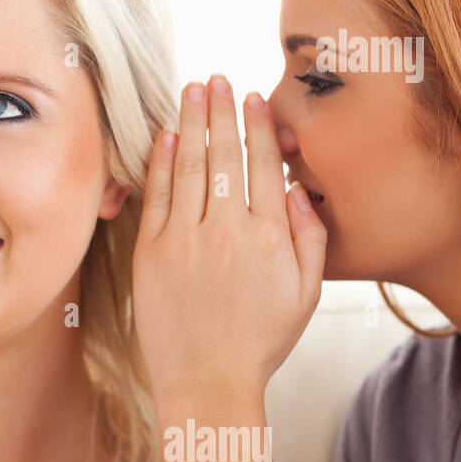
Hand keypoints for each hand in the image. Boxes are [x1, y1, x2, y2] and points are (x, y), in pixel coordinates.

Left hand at [132, 75, 325, 405]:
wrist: (208, 383)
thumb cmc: (261, 342)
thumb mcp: (306, 295)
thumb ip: (310, 239)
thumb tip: (298, 190)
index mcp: (270, 237)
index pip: (261, 165)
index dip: (256, 126)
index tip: (252, 98)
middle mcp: (227, 231)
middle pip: (222, 155)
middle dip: (220, 110)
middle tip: (217, 78)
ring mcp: (185, 240)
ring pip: (188, 166)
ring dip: (190, 122)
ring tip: (192, 90)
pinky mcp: (151, 253)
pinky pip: (156, 195)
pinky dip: (159, 161)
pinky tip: (162, 135)